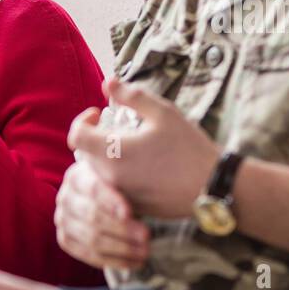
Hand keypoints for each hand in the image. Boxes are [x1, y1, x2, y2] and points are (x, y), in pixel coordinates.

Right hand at [54, 159, 149, 270]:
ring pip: (90, 239)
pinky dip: (112, 261)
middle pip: (92, 217)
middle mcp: (65, 196)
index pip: (92, 189)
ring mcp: (63, 219)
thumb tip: (113, 144)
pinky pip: (86, 255)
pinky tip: (135, 262)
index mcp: (77, 174)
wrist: (114, 193)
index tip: (131, 212)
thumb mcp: (124, 166)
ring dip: (121, 248)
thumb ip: (121, 158)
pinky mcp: (66, 239)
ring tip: (146, 251)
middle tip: (147, 236)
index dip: (110, 201)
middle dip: (121, 229)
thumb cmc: (125, 178)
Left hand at [68, 76, 219, 218]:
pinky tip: (145, 168)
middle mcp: (110, 177)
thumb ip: (132, 96)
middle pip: (85, 155)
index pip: (76, 135)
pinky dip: (121, 175)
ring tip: (133, 148)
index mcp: (113, 152)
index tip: (99, 114)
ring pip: (99, 173)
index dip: (83, 120)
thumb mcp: (163, 113)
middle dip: (96, 138)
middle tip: (119, 128)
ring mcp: (120, 196)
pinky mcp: (132, 207)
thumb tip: (108, 82)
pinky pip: (115, 189)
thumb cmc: (189, 148)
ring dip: (108, 157)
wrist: (212, 186)